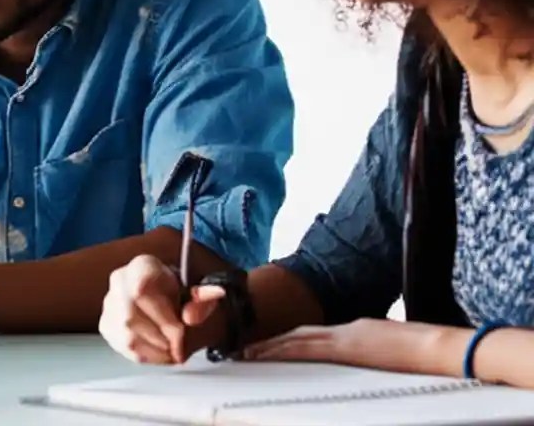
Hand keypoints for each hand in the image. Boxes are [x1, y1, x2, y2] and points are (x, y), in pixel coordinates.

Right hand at [98, 254, 225, 363]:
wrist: (172, 305)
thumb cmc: (183, 299)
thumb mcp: (198, 298)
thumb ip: (202, 301)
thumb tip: (207, 301)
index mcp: (142, 266)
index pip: (141, 290)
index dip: (162, 317)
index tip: (181, 332)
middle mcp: (119, 281)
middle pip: (131, 317)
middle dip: (159, 338)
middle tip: (179, 347)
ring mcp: (109, 304)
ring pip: (125, 336)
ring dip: (154, 350)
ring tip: (172, 351)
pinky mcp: (107, 325)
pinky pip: (122, 347)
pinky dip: (146, 357)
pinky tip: (160, 353)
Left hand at [243, 318, 446, 372]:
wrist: (439, 347)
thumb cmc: (423, 350)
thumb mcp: (389, 346)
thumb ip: (370, 348)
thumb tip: (364, 353)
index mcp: (354, 331)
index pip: (311, 334)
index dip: (286, 340)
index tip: (265, 346)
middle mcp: (345, 331)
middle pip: (298, 335)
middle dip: (271, 343)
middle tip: (245, 350)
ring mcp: (345, 337)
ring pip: (298, 339)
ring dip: (271, 346)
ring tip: (247, 353)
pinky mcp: (348, 346)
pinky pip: (308, 347)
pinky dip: (285, 349)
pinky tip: (268, 354)